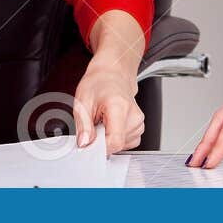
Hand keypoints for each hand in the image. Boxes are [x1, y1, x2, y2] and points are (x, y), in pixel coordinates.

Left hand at [73, 10, 146, 152]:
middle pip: (117, 144)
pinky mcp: (140, 127)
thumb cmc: (98, 83)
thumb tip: (84, 144)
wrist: (112, 74)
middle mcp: (134, 115)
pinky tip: (111, 124)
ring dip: (108, 138)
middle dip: (101, 139)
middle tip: (95, 122)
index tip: (90, 143)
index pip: (115, 141)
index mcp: (119, 106)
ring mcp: (139, 122)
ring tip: (103, 120)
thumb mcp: (82, 100)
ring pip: (121, 145)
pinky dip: (116, 137)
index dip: (100, 148)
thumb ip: (83, 125)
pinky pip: (127, 143)